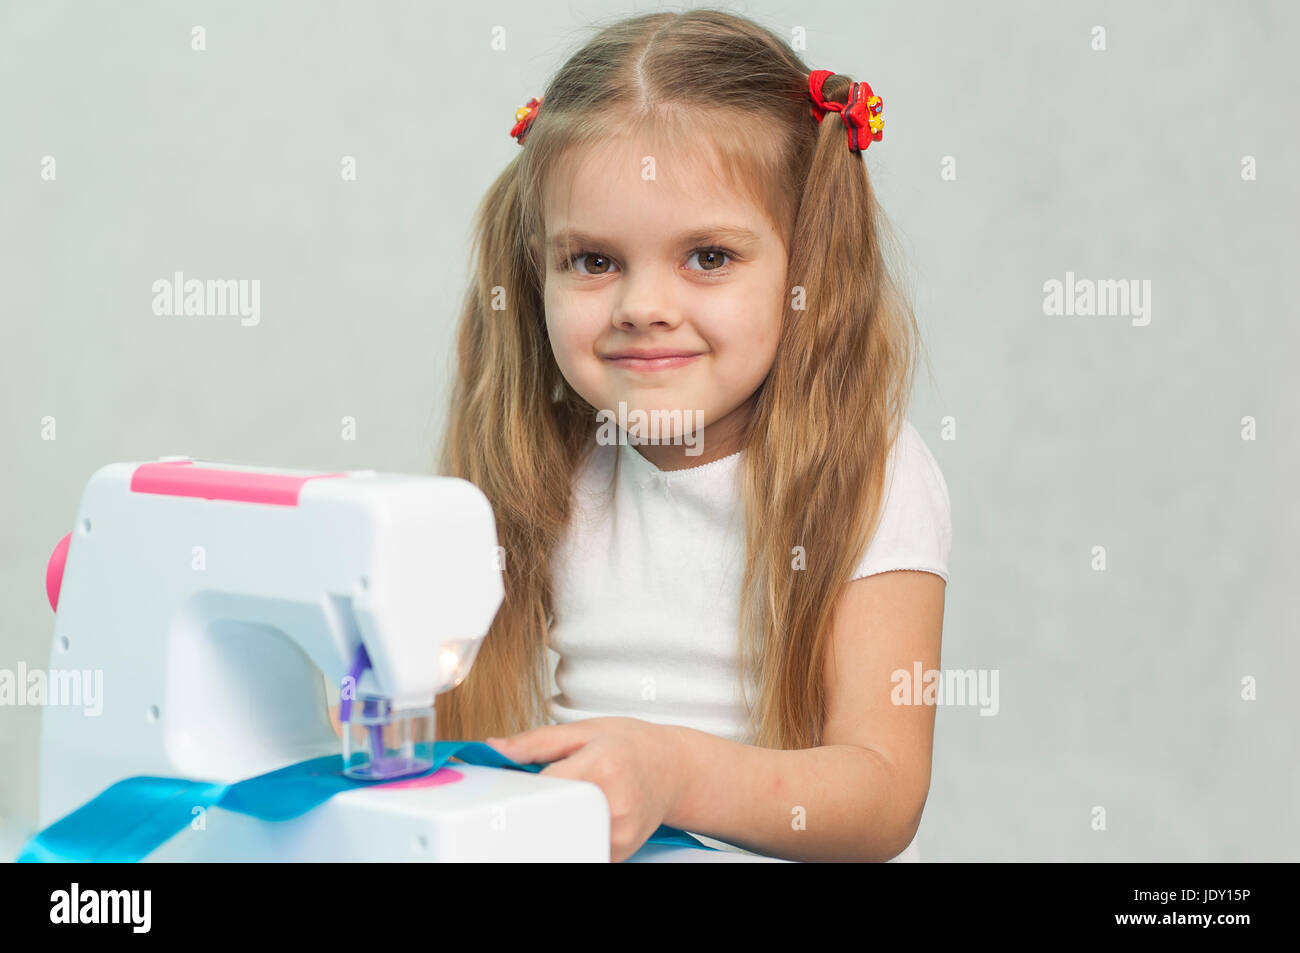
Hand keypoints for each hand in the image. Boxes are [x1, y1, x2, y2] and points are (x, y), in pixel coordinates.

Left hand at [486, 717, 684, 862]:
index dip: (520, 789)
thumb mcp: (585, 729)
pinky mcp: (620, 852)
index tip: (512, 788)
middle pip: (549, 819)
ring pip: (562, 840)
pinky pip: (581, 850)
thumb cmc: (632, 745)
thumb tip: (494, 749)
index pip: (543, 787)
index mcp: (601, 766)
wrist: (675, 769)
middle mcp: (613, 803)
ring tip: (565, 805)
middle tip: (536, 798)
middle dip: (534, 810)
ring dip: (552, 827)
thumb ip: (537, 742)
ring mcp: (619, 833)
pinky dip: (571, 838)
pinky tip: (580, 819)